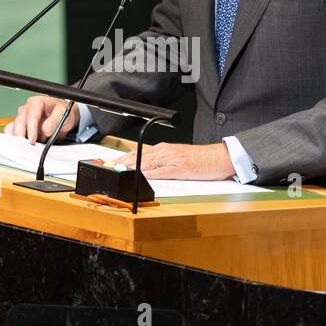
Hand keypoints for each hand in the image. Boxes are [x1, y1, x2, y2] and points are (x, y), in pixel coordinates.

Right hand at [3, 95, 79, 142]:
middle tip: (26, 147)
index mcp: (37, 103)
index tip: (32, 139)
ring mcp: (23, 118)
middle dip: (21, 135)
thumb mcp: (63, 113)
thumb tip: (46, 130)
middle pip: (19, 122)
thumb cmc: (63, 111)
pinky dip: (14, 140)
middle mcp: (27, 109)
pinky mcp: (21, 127)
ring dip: (16, 138)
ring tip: (22, 148)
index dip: (31, 128)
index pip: (31, 115)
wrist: (64, 116)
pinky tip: (19, 146)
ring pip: (13, 127)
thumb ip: (54, 120)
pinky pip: (12, 132)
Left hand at [110, 142, 234, 179]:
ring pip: (146, 161)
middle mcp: (164, 151)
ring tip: (116, 170)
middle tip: (106, 167)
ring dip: (130, 166)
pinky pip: (161, 171)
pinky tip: (139, 175)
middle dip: (120, 162)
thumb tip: (143, 170)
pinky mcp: (179, 168)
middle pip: (137, 156)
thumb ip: (161, 164)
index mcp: (163, 149)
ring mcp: (171, 159)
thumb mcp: (177, 159)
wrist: (220, 157)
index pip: (137, 153)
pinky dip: (149, 173)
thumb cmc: (201, 160)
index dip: (121, 159)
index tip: (108, 164)